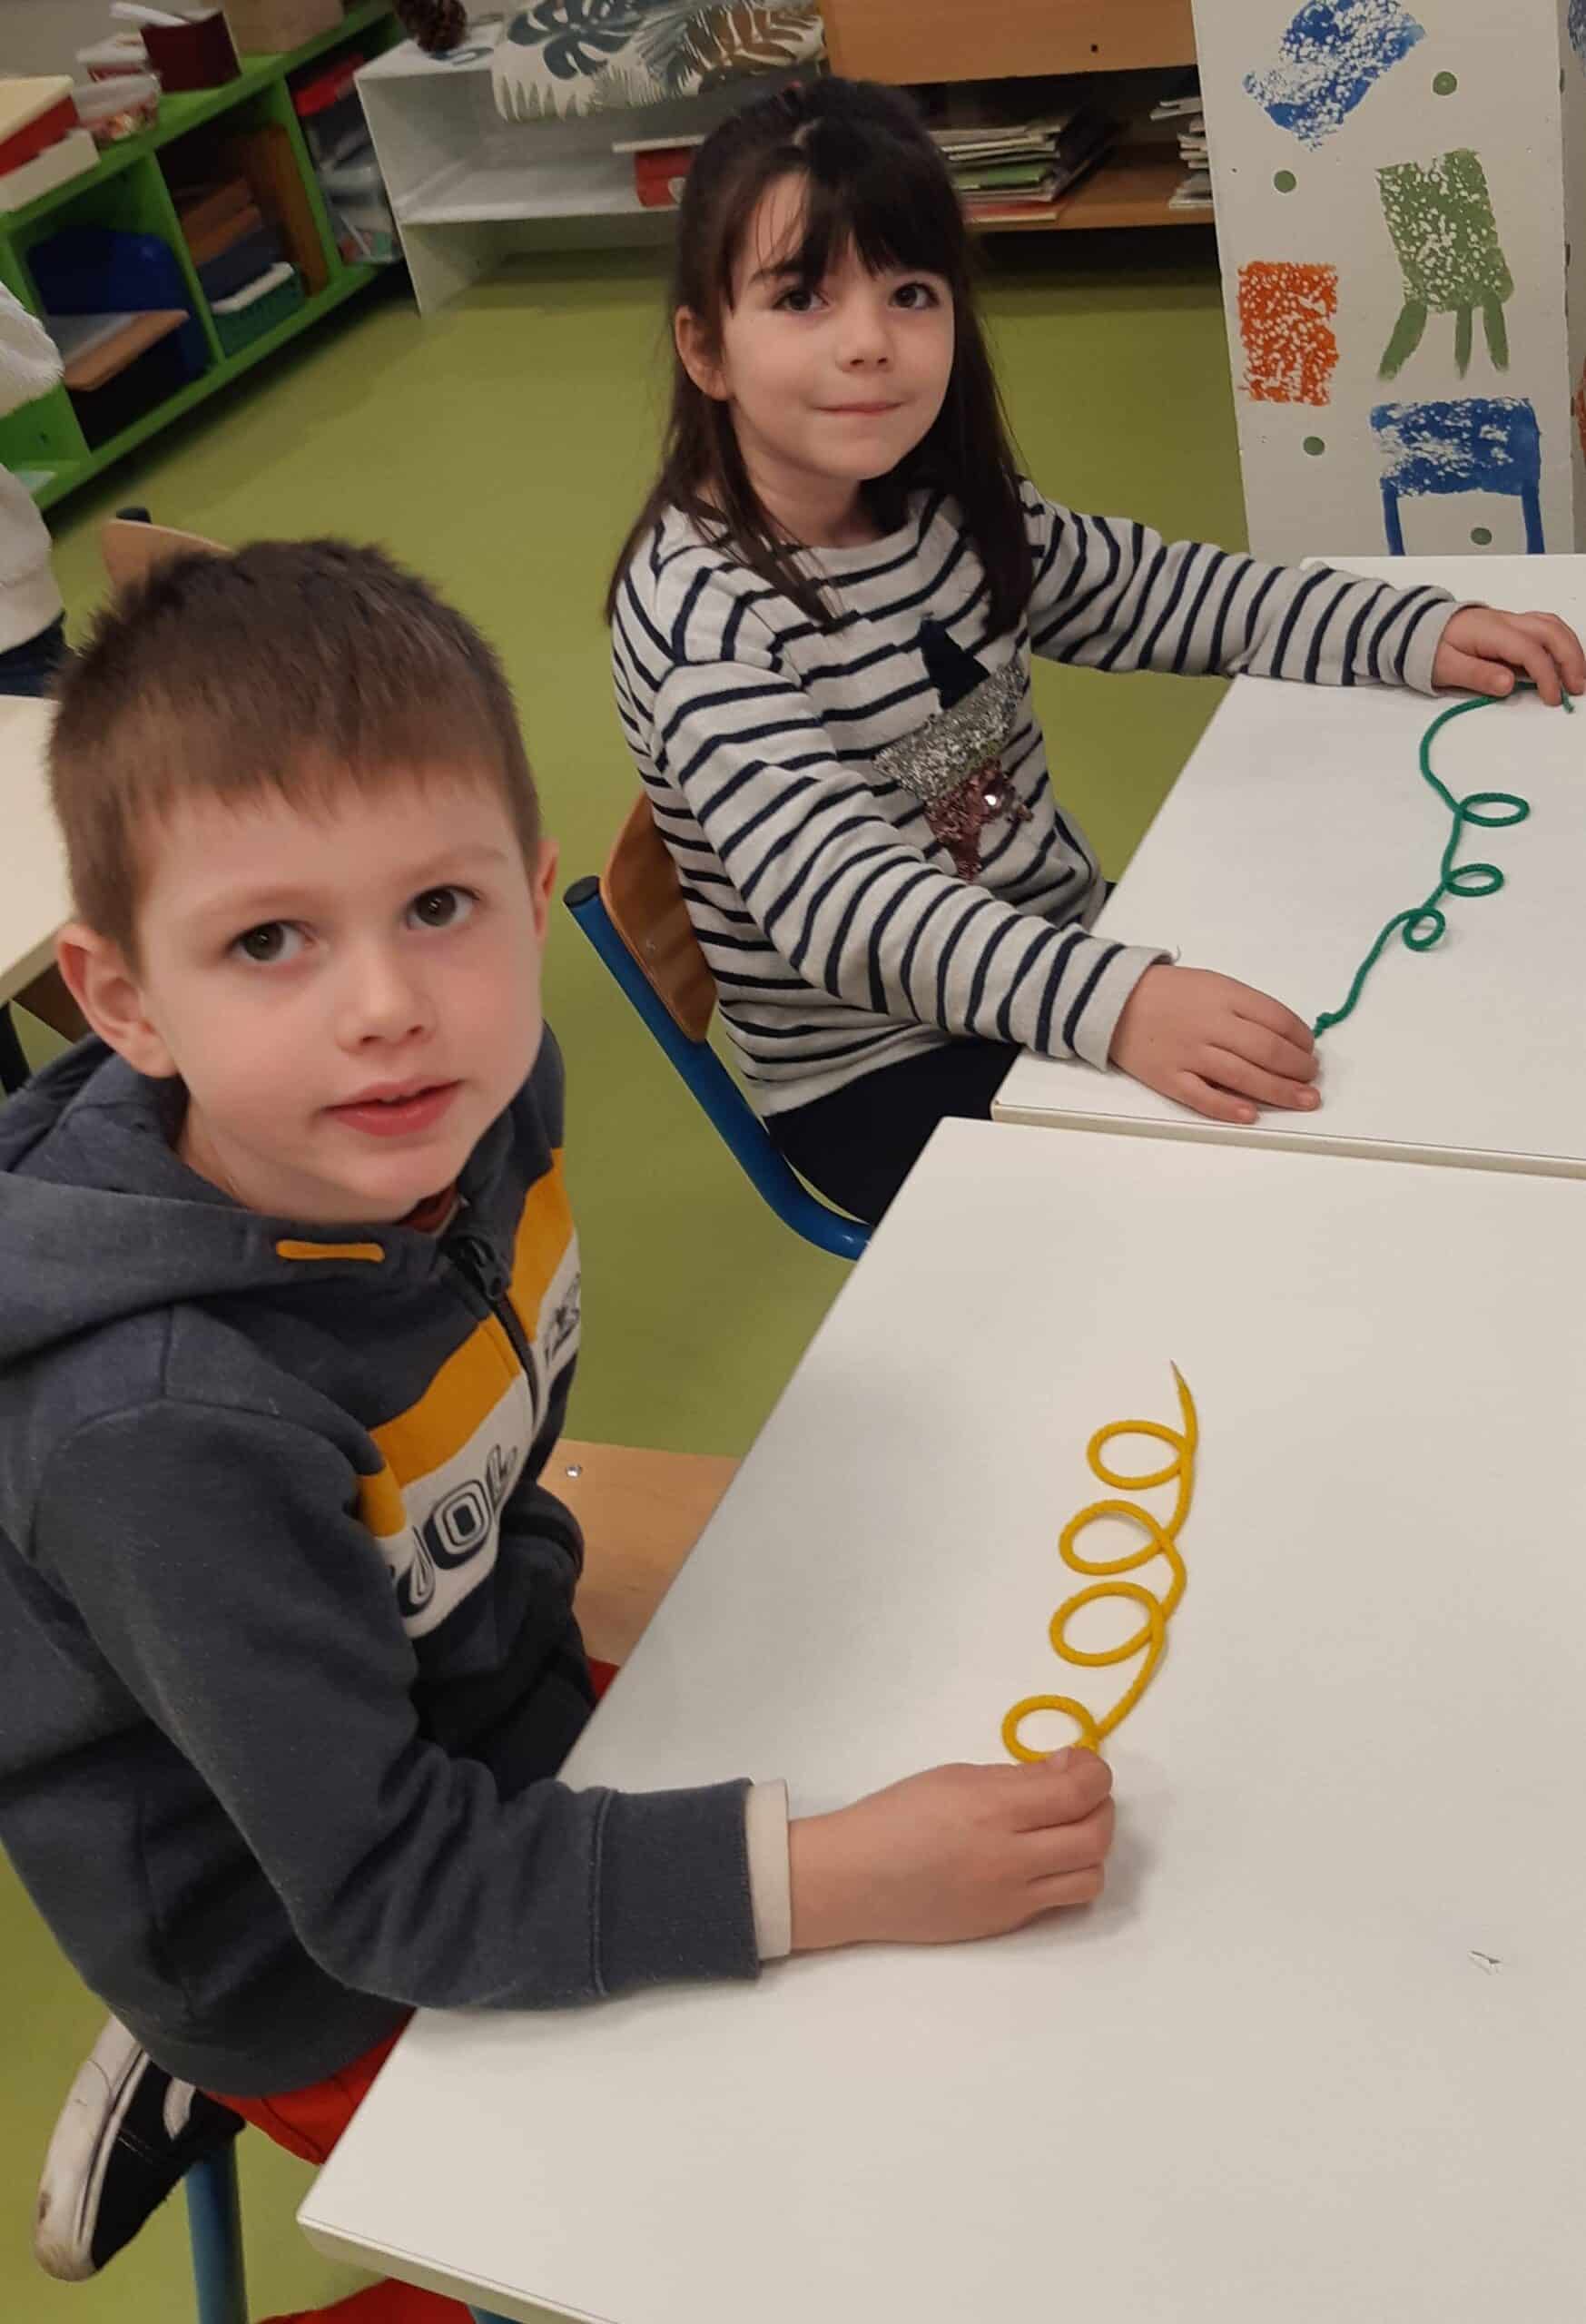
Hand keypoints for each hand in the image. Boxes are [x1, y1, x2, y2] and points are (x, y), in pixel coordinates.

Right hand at [787, 1748, 1113, 1951]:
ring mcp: (1011, 1899)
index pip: (1078, 1793)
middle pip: (1096, 1837)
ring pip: (1090, 1878)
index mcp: (992, 1809)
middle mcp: (1009, 1859)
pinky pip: (1058, 1900)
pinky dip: (1063, 1873)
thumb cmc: (897, 1815)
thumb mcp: (955, 1777)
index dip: (1093, 1772)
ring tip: (1063, 1829)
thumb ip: (1016, 1777)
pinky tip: (1036, 1855)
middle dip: (1101, 1806)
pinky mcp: (1006, 1924)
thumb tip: (1065, 1772)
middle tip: (1078, 1792)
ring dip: (1090, 1848)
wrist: (855, 1880)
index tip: (1076, 1761)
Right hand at [1109, 963, 1318, 1125]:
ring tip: (1303, 1100)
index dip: (1302, 1039)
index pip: (1277, 1019)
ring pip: (1243, 1076)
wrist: (1114, 1000)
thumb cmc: (1172, 993)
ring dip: (1279, 1091)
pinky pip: (1202, 1097)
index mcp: (1225, 996)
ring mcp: (1188, 1053)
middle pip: (1266, 1050)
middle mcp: (1210, 1024)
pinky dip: (1229, 1107)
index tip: (1309, 1051)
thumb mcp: (1213, 984)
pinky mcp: (1168, 1077)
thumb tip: (1286, 1039)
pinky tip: (1252, 1115)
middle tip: (1311, 1080)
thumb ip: (1247, 1008)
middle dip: (1297, 1068)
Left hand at [1432, 604, 1585, 705]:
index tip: (1551, 698)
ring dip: (1570, 649)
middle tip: (1577, 688)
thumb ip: (1478, 675)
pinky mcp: (1512, 626)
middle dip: (1570, 659)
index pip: (1530, 651)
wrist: (1419, 628)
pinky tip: (1564, 659)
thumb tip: (1508, 685)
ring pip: (1552, 626)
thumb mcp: (1446, 668)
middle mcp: (1507, 621)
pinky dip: (1561, 641)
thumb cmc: (1431, 648)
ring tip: (1577, 676)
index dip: (1546, 675)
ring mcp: (1511, 621)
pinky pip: (1545, 627)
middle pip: (1550, 632)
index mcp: (1491, 631)